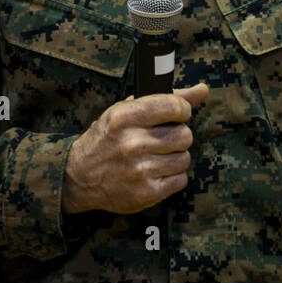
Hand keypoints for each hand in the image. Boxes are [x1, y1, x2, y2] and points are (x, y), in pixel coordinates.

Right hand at [62, 83, 209, 214]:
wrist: (78, 177)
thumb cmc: (107, 138)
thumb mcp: (126, 111)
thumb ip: (166, 99)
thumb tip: (203, 89)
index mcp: (125, 117)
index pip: (176, 107)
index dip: (182, 110)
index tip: (176, 115)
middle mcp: (133, 143)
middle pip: (185, 135)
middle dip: (178, 136)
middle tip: (163, 139)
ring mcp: (140, 170)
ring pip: (185, 158)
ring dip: (175, 157)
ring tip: (157, 156)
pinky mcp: (146, 193)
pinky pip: (181, 179)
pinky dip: (173, 176)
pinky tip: (156, 172)